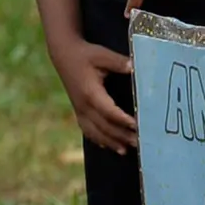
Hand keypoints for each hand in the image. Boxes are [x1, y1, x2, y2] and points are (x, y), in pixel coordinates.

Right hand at [49, 32, 138, 153]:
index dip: (123, 120)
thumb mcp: (102, 55)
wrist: (64, 55)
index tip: (137, 126)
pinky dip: (98, 139)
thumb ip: (118, 62)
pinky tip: (108, 145)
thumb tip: (134, 66)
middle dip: (122, 136)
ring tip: (126, 150)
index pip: (109, 112)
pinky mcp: (78, 111)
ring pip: (95, 132)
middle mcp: (84, 105)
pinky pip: (88, 130)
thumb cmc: (85, 54)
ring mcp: (80, 110)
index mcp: (90, 93)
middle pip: (104, 126)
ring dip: (111, 142)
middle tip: (141, 143)